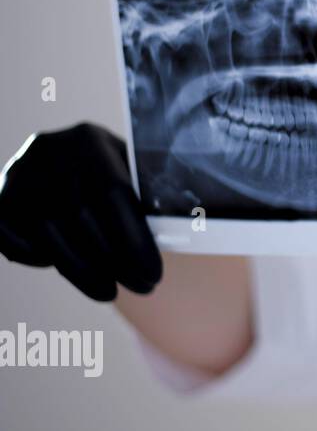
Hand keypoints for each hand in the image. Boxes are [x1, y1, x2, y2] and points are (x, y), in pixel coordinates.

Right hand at [0, 122, 162, 301]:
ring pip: (48, 236)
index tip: (154, 274)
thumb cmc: (112, 170)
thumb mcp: (131, 168)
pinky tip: (66, 266)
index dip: (134, 241)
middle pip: (82, 219)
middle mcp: (47, 153)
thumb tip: (185, 227)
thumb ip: (151, 192)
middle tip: (142, 287)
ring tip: (110, 291)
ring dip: (83, 272)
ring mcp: (16, 177)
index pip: (113, 195)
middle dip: (115, 261)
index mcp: (89, 139)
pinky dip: (38, 259)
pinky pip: (14, 241)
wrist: (58, 155)